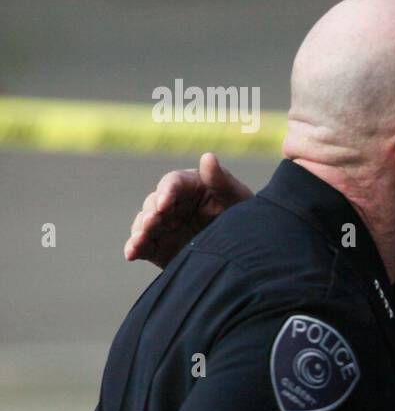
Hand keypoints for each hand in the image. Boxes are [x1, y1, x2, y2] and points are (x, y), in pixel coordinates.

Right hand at [123, 152, 252, 267]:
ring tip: (140, 239)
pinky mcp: (159, 246)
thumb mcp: (238, 199)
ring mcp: (165, 225)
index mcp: (191, 186)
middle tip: (153, 222)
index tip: (166, 204)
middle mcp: (174, 204)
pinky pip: (142, 245)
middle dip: (151, 212)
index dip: (166, 192)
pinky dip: (134, 248)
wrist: (245, 253)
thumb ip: (222, 181)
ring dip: (140, 230)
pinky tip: (131, 253)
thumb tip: (207, 157)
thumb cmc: (246, 218)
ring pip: (144, 223)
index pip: (172, 183)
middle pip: (154, 202)